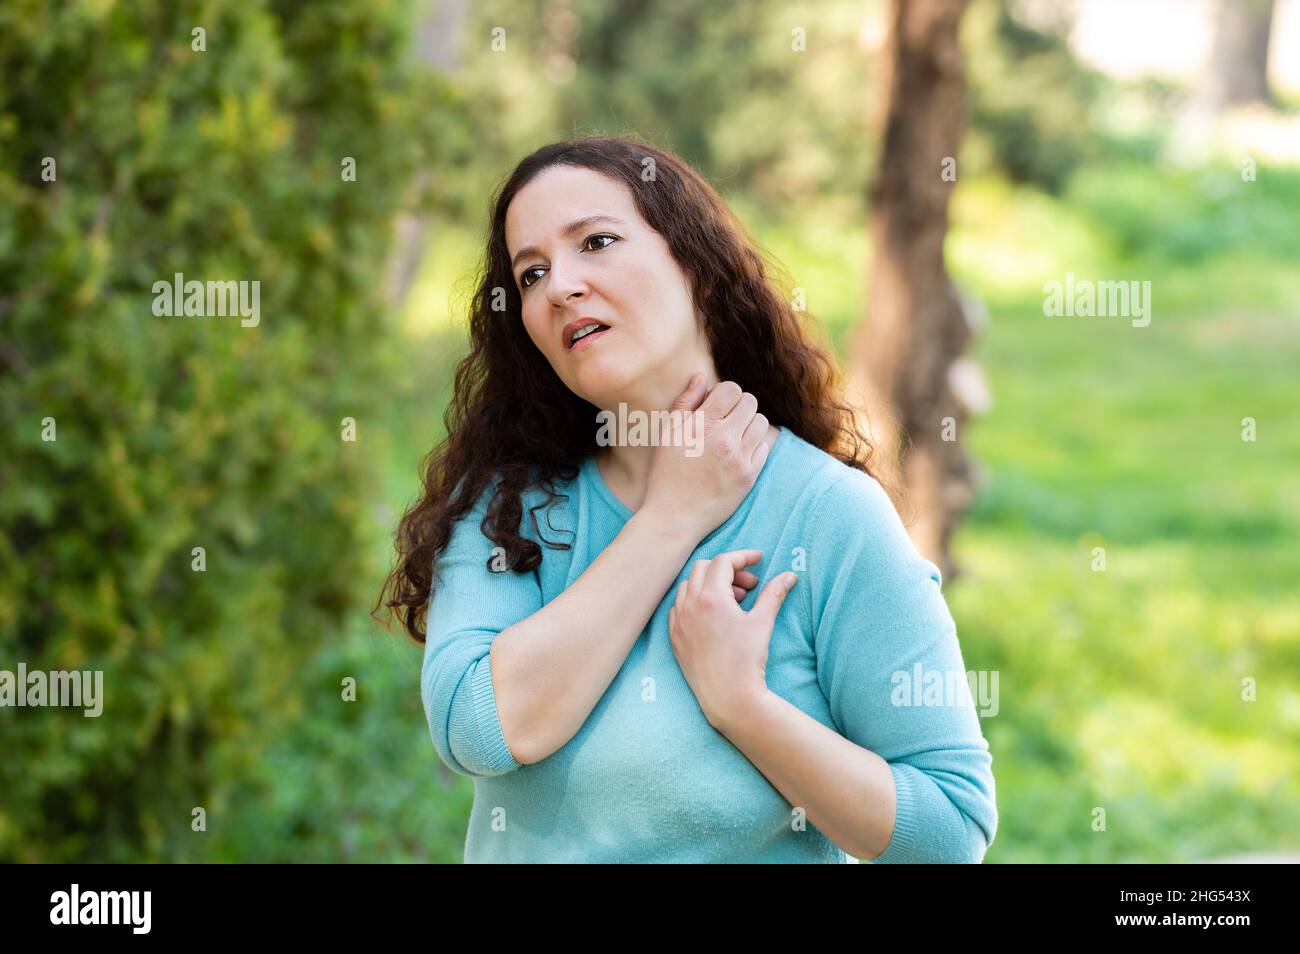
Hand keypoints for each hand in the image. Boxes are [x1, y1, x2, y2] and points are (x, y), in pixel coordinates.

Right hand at [641, 375, 772, 542]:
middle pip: (750, 402)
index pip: (731, 389)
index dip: (724, 393)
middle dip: (738, 406)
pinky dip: (753, 446)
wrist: (675, 516)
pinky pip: (764, 447)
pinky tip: (737, 454)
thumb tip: (702, 378)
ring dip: (749, 424)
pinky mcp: (749, 477)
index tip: (716, 406)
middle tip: (725, 420)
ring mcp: (740, 459)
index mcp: (702, 425)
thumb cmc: (666, 473)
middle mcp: (724, 440)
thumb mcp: (667, 433)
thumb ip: (685, 402)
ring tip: (733, 436)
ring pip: (761, 423)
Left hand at [668, 549, 797, 730]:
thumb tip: (789, 576)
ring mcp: (678, 621)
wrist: (728, 697)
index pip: (723, 562)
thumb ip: (774, 593)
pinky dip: (694, 602)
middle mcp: (689, 605)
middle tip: (749, 586)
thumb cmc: (746, 659)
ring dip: (710, 584)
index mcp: (710, 597)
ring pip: (688, 586)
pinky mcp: (675, 637)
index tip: (758, 560)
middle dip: (727, 570)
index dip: (743, 557)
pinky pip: (678, 608)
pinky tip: (713, 616)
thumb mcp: (762, 622)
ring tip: (734, 602)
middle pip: (703, 568)